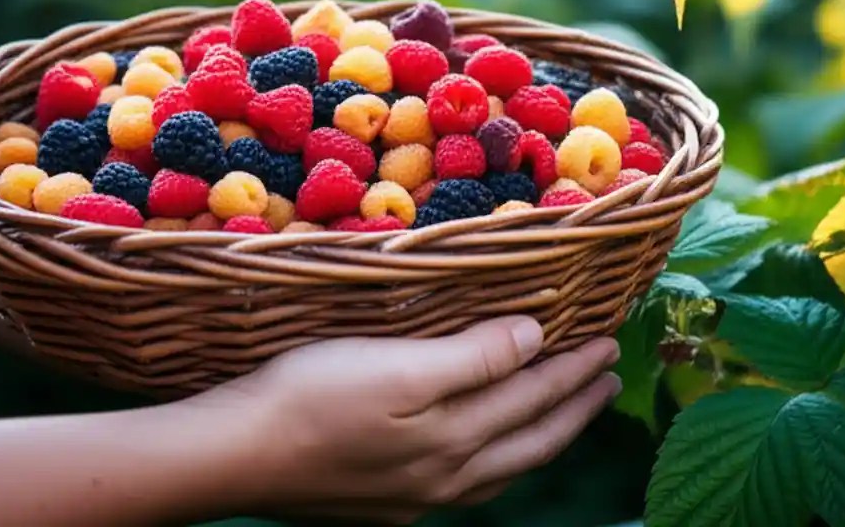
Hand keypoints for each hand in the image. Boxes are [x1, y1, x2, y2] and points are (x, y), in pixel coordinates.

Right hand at [167, 317, 621, 524]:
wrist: (234, 456)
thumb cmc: (312, 396)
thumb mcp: (400, 367)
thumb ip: (475, 358)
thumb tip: (537, 338)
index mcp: (456, 438)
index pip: (535, 395)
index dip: (574, 367)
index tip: (609, 340)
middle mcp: (446, 477)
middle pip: (530, 440)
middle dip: (574, 407)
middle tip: (608, 379)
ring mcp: (415, 498)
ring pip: (501, 470)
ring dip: (540, 438)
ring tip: (563, 418)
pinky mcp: (384, 506)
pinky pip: (465, 486)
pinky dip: (495, 464)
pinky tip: (482, 456)